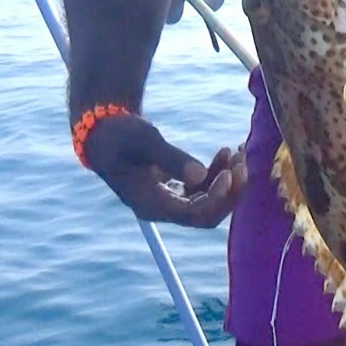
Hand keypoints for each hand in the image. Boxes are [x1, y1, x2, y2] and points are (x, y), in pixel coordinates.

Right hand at [84, 114, 245, 227]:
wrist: (103, 131)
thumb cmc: (120, 134)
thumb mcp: (145, 141)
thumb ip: (171, 158)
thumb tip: (199, 175)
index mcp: (151, 205)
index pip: (195, 214)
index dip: (218, 197)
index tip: (230, 171)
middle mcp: (162, 209)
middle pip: (207, 214)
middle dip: (229, 192)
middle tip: (242, 165)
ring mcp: (169, 200)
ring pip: (209, 201)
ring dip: (227, 179)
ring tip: (237, 153)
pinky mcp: (174, 189)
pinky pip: (203, 188)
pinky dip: (217, 172)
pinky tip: (225, 152)